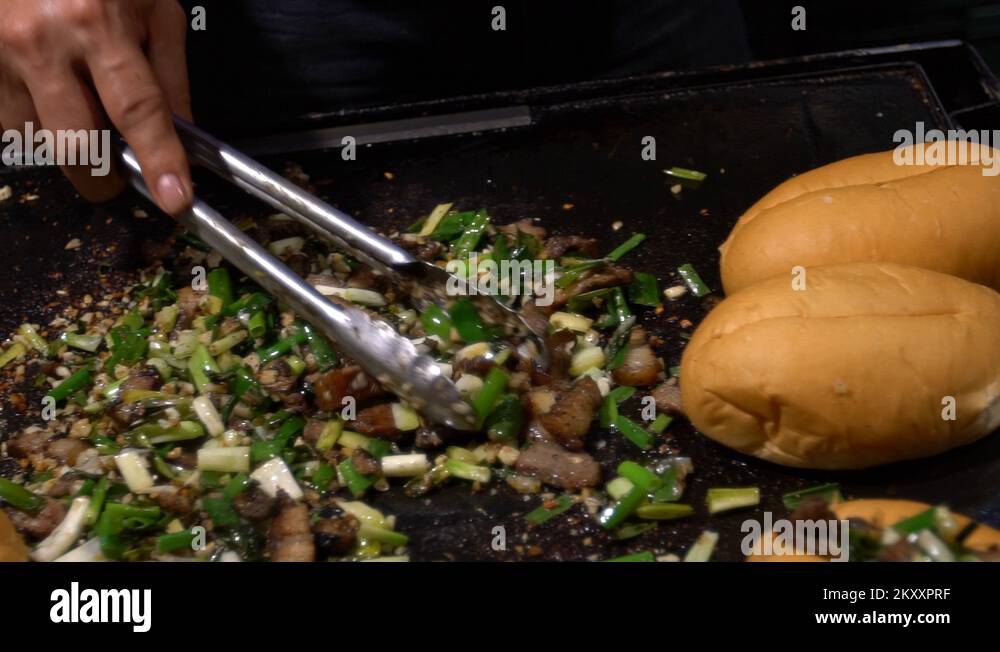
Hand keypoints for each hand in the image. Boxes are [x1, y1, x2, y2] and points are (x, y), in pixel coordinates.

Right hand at [0, 0, 191, 213]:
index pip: (138, 110)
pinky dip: (31, 120)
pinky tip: (45, 91)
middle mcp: (40, 40)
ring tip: (76, 108)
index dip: (159, 160)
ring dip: (62, 142)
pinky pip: (5, 120)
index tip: (176, 199)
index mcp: (96, 21)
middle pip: (76, 145)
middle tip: (119, 171)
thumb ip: (170, 75)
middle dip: (103, 175)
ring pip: (32, 138)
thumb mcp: (152, 6)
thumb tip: (184, 138)